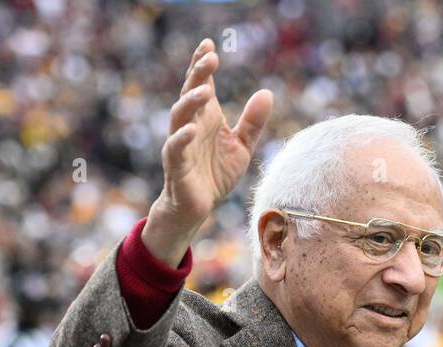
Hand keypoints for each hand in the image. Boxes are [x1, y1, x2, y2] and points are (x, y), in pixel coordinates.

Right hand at [142, 38, 273, 265]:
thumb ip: (252, 122)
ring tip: (203, 91)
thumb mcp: (241, 146)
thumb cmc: (216, 174)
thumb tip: (267, 92)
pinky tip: (191, 130)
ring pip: (179, 116)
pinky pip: (174, 148)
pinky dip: (181, 138)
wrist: (198, 207)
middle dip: (198, 74)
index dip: (203, 65)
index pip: (202, 84)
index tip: (210, 44)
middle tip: (210, 58)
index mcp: (205, 117)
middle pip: (190, 93)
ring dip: (190, 102)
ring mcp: (180, 143)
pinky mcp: (176, 165)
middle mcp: (190, 125)